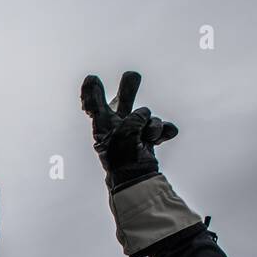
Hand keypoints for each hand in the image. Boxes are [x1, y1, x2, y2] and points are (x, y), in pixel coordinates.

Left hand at [80, 71, 177, 191]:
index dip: (92, 92)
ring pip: (147, 116)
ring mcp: (134, 134)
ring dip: (151, 126)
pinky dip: (165, 131)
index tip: (90, 79)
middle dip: (128, 88)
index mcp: (103, 126)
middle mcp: (117, 128)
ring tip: (147, 139)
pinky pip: (161, 128)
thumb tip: (146, 116)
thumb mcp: (125, 132)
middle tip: (132, 76)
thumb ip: (135, 118)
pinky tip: (166, 135)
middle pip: (122, 102)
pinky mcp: (148, 141)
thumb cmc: (123, 158)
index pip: (95, 106)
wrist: (137, 181)